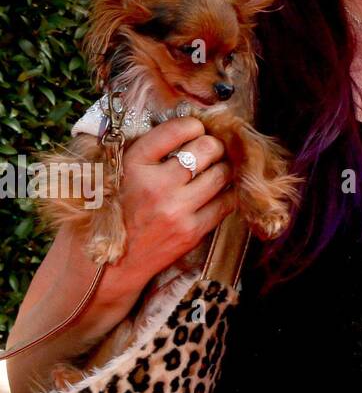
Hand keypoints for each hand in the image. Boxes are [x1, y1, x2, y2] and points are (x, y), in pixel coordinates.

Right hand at [97, 116, 237, 300]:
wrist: (103, 268)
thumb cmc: (109, 214)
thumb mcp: (112, 174)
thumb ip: (142, 150)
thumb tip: (180, 125)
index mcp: (132, 165)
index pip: (176, 129)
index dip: (192, 125)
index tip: (194, 129)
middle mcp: (156, 185)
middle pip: (208, 148)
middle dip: (213, 145)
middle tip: (209, 150)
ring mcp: (176, 210)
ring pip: (222, 173)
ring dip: (222, 167)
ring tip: (213, 169)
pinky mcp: (191, 232)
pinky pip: (227, 202)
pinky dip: (227, 193)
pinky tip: (217, 192)